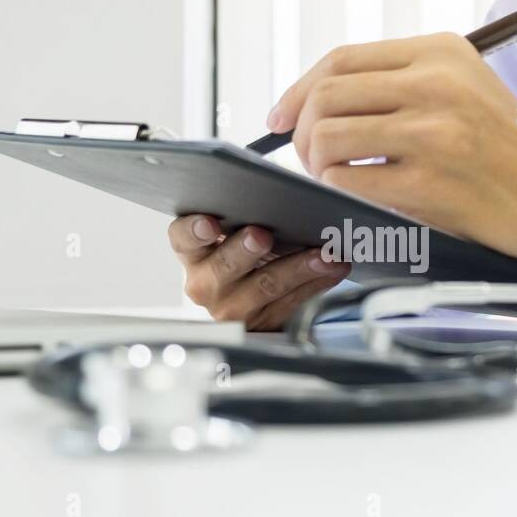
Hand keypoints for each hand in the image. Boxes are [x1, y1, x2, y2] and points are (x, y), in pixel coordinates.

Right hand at [168, 214, 349, 330]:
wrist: (255, 294)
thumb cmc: (246, 248)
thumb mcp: (237, 230)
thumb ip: (245, 212)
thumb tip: (282, 190)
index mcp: (194, 253)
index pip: (183, 238)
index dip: (194, 231)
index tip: (209, 224)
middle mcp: (206, 284)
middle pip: (223, 267)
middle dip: (245, 250)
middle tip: (262, 236)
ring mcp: (231, 309)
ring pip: (265, 287)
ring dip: (298, 268)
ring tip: (323, 255)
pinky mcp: (261, 326)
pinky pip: (291, 305)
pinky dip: (317, 284)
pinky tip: (333, 269)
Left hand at [268, 33, 516, 269]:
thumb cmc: (506, 149)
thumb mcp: (464, 87)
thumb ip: (402, 83)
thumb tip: (318, 100)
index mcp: (441, 52)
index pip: (342, 58)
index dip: (299, 88)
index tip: (281, 116)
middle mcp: (436, 83)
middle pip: (326, 95)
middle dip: (300, 130)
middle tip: (305, 155)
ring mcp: (432, 132)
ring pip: (327, 135)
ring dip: (315, 162)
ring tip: (329, 177)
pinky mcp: (430, 181)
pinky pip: (347, 180)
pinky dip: (336, 189)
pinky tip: (352, 195)